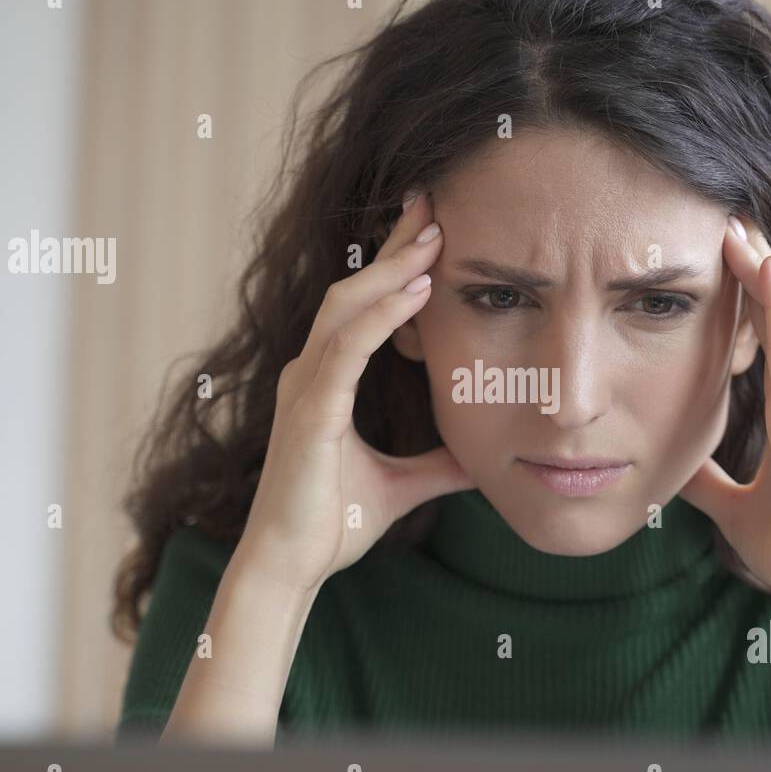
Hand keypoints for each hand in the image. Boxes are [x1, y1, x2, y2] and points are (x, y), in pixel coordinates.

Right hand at [237, 191, 471, 593]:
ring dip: (393, 268)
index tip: (433, 231)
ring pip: (347, 306)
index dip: (395, 266)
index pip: (362, 307)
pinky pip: (348, 347)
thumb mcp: (402, 486)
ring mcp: (306, 388)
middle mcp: (310, 373)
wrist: (291, 567)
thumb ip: (437, 467)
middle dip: (394, 246)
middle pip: (353, 289)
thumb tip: (479, 461)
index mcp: (326, 382)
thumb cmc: (330, 525)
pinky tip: (419, 290)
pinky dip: (384, 315)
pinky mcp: (311, 411)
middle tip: (433, 204)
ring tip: (435, 234)